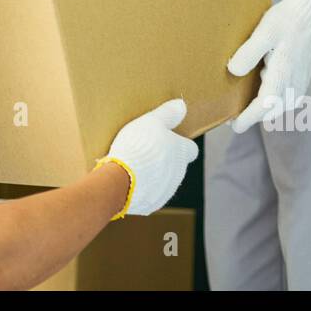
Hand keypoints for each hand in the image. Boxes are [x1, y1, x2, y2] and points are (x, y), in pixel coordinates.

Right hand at [99, 98, 198, 215]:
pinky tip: (127, 179)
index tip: (166, 138)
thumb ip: (167, 114)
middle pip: (176, 165)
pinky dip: (141, 188)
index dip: (180, 143)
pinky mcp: (151, 204)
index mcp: (181, 153)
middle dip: (164, 159)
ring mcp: (165, 191)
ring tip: (133, 164)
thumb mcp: (151, 121)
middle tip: (145, 150)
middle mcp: (178, 174)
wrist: (120, 180)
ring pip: (163, 181)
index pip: (191, 149)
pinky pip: (148, 194)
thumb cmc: (137, 147)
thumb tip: (182, 106)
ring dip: (153, 174)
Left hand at [227, 0, 310, 132]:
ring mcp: (301, 81)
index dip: (249, 117)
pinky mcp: (303, 77)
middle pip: (273, 110)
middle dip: (255, 116)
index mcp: (283, 73)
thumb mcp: (263, 32)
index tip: (235, 126)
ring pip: (282, 106)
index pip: (265, 104)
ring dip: (266, 109)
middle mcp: (294, 82)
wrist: (308, 13)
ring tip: (247, 107)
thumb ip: (249, 52)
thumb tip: (233, 71)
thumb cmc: (285, 21)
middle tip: (235, 118)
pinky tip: (264, 93)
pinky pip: (289, 98)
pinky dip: (275, 101)